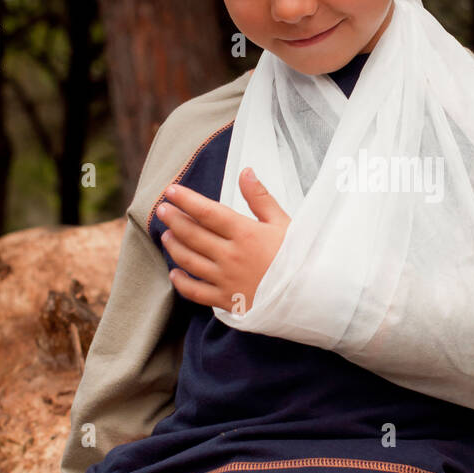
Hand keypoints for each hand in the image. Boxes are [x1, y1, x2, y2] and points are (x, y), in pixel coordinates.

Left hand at [157, 168, 290, 312]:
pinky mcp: (227, 300)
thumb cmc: (301, 257)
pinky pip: (196, 292)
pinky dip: (181, 282)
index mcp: (245, 233)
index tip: (171, 190)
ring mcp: (226, 279)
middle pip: (193, 234)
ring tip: (166, 235)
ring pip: (189, 260)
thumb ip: (260, 198)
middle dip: (174, 219)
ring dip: (174, 245)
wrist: (311, 296)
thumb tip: (245, 172)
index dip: (186, 200)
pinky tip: (174, 273)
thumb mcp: (284, 222)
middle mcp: (231, 255)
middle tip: (162, 209)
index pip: (207, 212)